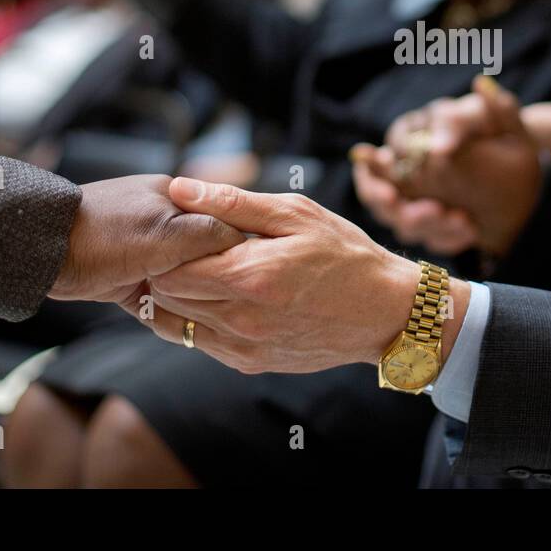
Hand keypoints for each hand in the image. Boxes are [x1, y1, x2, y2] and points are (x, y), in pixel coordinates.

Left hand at [52, 174, 244, 304]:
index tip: (251, 277)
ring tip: (201, 315)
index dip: (238, 253)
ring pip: (183, 281)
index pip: (224, 227)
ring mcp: (144, 250)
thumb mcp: (167, 232)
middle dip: (213, 279)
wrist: (40, 252)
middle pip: (205, 257)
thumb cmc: (102, 235)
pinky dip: (166, 309)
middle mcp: (164, 223)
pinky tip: (178, 322)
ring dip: (189, 298)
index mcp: (178, 201)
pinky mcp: (126, 277)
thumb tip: (243, 244)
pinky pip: (159, 297)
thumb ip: (210, 235)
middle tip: (223, 302)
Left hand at [130, 179, 469, 373]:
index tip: (179, 231)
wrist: (384, 312)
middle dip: (165, 271)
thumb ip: (233, 203)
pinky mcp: (251, 362)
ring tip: (199, 272)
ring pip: (176, 325)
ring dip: (178, 298)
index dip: (165, 248)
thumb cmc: (344, 254)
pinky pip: (201, 344)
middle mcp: (241, 319)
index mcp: (249, 276)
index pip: (169, 269)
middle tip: (183, 249)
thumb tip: (181, 188)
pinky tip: (221, 297)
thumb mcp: (295, 214)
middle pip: (166, 298)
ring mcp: (244, 346)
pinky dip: (199, 320)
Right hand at [351, 76, 545, 255]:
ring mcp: (418, 200)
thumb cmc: (496, 126)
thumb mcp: (481, 116)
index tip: (392, 195)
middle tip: (432, 212)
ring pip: (405, 225)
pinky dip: (450, 238)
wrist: (523, 155)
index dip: (377, 181)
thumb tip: (439, 148)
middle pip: (382, 199)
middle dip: (400, 212)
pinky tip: (472, 230)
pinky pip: (434, 238)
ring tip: (462, 220)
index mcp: (405, 138)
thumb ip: (458, 121)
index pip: (376, 163)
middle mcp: (405, 171)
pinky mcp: (436, 224)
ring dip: (429, 226)